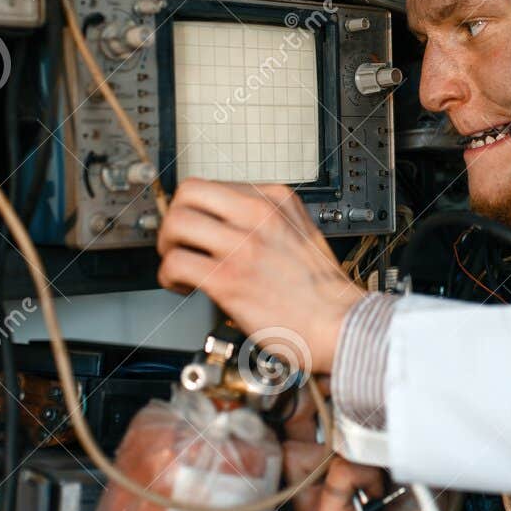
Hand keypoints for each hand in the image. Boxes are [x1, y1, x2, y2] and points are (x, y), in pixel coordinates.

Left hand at [157, 179, 365, 372]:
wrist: (343, 325)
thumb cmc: (323, 291)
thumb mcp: (299, 233)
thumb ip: (264, 222)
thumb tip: (223, 225)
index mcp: (275, 199)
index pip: (213, 185)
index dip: (196, 210)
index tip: (195, 230)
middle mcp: (257, 215)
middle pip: (187, 193)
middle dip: (174, 220)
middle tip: (179, 244)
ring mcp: (243, 244)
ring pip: (176, 222)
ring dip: (168, 247)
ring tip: (179, 266)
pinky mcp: (229, 277)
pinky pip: (176, 262)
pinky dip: (169, 277)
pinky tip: (185, 288)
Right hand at [281, 386, 444, 510]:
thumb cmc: (416, 507)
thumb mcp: (404, 449)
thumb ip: (388, 416)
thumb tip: (385, 374)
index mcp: (320, 458)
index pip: (294, 414)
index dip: (307, 389)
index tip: (329, 372)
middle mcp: (310, 478)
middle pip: (287, 427)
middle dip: (315, 407)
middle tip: (345, 402)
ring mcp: (314, 499)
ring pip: (304, 451)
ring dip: (347, 445)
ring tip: (375, 460)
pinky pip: (336, 474)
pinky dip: (363, 472)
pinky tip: (380, 486)